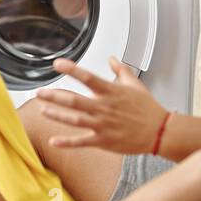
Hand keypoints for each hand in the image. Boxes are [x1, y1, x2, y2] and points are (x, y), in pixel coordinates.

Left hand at [35, 56, 169, 154]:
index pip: (88, 77)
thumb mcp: (136, 84)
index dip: (71, 69)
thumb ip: (121, 69)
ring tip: (43, 110)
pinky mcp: (104, 141)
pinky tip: (53, 141)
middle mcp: (104, 108)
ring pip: (75, 120)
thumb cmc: (148, 109)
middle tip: (40, 92)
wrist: (160, 131)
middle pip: (75, 100)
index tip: (57, 64)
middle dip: (55, 96)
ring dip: (57, 115)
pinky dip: (67, 142)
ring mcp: (103, 125)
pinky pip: (82, 142)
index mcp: (111, 92)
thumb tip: (111, 58)